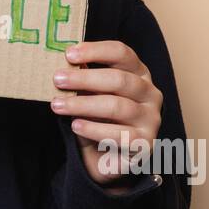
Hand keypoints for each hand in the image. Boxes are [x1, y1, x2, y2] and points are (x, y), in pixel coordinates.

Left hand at [50, 40, 163, 192]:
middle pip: (119, 79)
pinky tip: (75, 125)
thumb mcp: (89, 93)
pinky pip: (118, 134)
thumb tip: (62, 63)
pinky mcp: (145, 143)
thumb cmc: (97, 118)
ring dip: (83, 104)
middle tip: (58, 80)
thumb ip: (83, 78)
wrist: (105, 157)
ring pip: (117, 106)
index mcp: (139, 74)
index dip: (95, 51)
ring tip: (58, 105)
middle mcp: (150, 94)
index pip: (122, 53)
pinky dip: (93, 129)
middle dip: (84, 78)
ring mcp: (151, 119)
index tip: (69, 54)